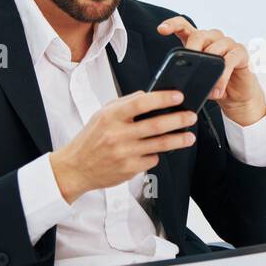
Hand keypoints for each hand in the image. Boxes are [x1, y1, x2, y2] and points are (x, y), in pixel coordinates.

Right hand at [48, 90, 196, 202]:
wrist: (75, 168)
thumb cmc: (91, 139)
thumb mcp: (102, 114)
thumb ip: (124, 103)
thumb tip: (148, 96)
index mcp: (110, 117)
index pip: (141, 103)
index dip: (163, 99)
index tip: (178, 96)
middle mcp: (117, 135)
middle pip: (156, 125)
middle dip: (179, 120)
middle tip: (191, 116)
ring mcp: (124, 154)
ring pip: (160, 145)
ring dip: (178, 140)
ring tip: (189, 136)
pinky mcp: (129, 169)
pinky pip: (152, 159)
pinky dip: (157, 154)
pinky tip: (157, 151)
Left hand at [156, 16, 265, 125]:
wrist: (236, 97)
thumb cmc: (215, 85)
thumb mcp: (197, 79)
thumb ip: (188, 73)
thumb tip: (177, 79)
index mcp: (199, 42)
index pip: (184, 25)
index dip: (172, 24)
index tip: (162, 30)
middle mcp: (213, 38)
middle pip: (199, 35)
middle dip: (191, 50)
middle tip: (189, 67)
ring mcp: (228, 43)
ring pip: (215, 47)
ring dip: (210, 70)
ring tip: (208, 89)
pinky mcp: (241, 52)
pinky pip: (230, 59)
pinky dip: (223, 76)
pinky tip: (218, 90)